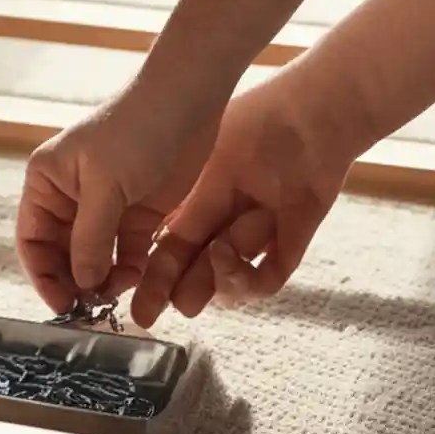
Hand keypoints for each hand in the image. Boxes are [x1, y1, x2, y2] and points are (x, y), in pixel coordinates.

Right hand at [16, 85, 223, 313]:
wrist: (187, 103)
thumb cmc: (134, 131)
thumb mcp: (105, 186)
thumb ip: (90, 239)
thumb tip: (82, 284)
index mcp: (46, 183)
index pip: (32, 239)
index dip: (43, 274)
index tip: (61, 305)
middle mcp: (69, 197)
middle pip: (62, 254)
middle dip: (75, 281)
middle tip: (94, 308)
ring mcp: (104, 207)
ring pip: (95, 258)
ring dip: (104, 279)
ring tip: (121, 291)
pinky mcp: (138, 214)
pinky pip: (127, 253)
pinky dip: (131, 271)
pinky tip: (140, 280)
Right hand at [129, 71, 358, 327]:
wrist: (307, 118)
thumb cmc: (244, 129)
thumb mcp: (194, 178)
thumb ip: (168, 221)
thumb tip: (127, 259)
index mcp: (191, 202)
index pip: (165, 250)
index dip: (149, 279)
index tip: (133, 304)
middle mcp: (220, 222)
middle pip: (193, 272)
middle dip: (175, 291)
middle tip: (151, 314)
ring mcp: (254, 235)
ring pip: (227, 282)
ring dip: (216, 278)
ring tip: (218, 254)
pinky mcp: (288, 243)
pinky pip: (266, 280)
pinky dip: (247, 278)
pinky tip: (238, 255)